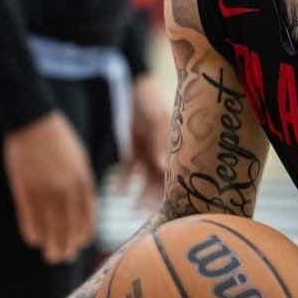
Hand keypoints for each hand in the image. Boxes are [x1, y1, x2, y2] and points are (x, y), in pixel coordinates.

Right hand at [3, 111, 95, 262]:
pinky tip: (34, 240)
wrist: (33, 120)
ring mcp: (44, 191)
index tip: (79, 244)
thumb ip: (82, 185)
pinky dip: (32, 232)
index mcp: (83, 182)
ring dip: (51, 246)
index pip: (87, 220)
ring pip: (50, 230)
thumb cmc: (58, 139)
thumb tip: (83, 210)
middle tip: (63, 257)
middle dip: (67, 248)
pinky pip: (29, 220)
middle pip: (69, 230)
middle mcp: (66, 191)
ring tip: (49, 255)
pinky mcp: (24, 190)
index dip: (82, 236)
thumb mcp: (79, 160)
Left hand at [126, 74, 169, 201]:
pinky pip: (129, 172)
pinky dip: (123, 182)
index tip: (171, 207)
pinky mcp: (134, 153)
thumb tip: (164, 167)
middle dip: (156, 199)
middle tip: (146, 212)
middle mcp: (165, 155)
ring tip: (132, 208)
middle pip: (164, 183)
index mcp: (177, 148)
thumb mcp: (157, 118)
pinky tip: (117, 192)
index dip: (177, 191)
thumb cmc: (151, 99)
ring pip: (146, 181)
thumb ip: (159, 143)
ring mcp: (150, 155)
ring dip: (140, 195)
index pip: (180, 175)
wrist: (132, 85)